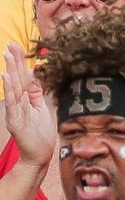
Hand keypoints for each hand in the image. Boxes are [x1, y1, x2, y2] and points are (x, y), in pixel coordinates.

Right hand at [2, 42, 54, 168]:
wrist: (39, 156)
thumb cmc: (41, 134)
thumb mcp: (42, 109)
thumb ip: (37, 93)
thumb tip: (36, 75)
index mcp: (27, 99)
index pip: (23, 77)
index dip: (21, 62)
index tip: (17, 46)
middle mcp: (19, 103)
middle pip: (17, 79)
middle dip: (14, 61)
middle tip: (10, 44)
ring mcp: (16, 111)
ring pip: (13, 88)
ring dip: (10, 71)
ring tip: (7, 55)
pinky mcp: (15, 121)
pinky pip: (12, 103)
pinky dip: (9, 90)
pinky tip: (6, 77)